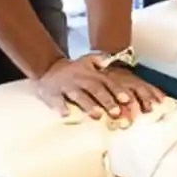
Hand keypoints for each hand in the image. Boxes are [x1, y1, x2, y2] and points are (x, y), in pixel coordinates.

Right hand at [35, 56, 165, 123]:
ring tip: (97, 115)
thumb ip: (101, 60)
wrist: (48, 69)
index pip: (108, 82)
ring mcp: (67, 86)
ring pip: (79, 95)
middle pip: (96, 89)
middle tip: (117, 113)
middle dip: (107, 100)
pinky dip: (61, 107)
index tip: (128, 100)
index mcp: (92, 75)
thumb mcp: (88, 61)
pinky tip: (66, 115)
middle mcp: (82, 79)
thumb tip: (112, 60)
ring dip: (88, 105)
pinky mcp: (53, 93)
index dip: (118, 91)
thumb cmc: (73, 70)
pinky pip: (57, 100)